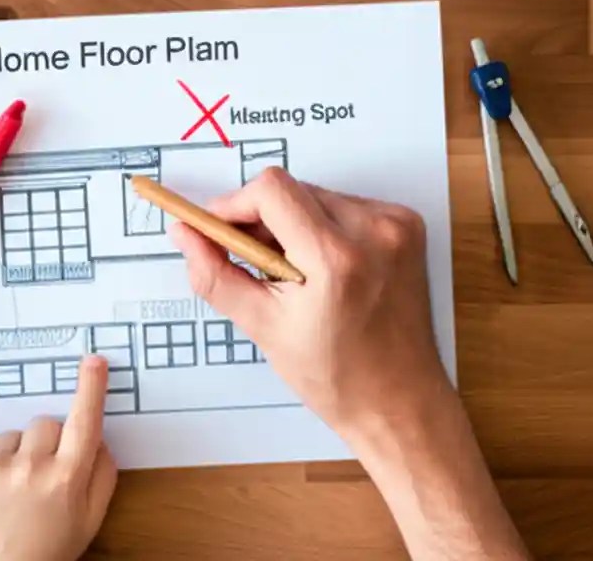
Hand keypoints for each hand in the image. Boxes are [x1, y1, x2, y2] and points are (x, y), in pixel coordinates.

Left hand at [0, 356, 116, 560]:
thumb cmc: (44, 554)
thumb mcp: (87, 524)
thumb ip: (101, 478)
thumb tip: (100, 442)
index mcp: (66, 479)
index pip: (84, 422)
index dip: (91, 389)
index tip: (94, 362)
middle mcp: (30, 467)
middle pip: (45, 423)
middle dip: (47, 441)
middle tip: (42, 473)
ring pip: (10, 436)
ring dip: (15, 454)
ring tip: (11, 493)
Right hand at [169, 168, 450, 437]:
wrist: (399, 401)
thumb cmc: (337, 376)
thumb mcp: (262, 327)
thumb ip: (215, 274)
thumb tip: (185, 234)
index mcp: (335, 259)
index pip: (271, 190)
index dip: (234, 204)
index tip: (218, 229)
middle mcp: (374, 231)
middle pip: (293, 190)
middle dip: (263, 221)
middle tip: (257, 265)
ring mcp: (396, 226)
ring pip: (317, 196)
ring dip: (294, 224)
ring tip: (297, 275)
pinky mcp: (407, 226)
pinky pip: (347, 206)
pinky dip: (326, 229)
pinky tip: (327, 269)